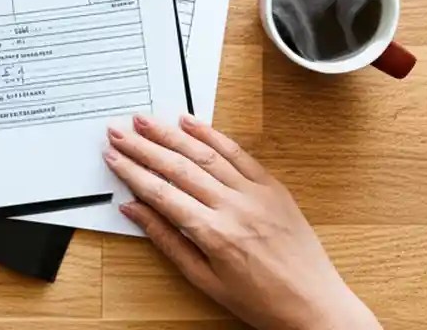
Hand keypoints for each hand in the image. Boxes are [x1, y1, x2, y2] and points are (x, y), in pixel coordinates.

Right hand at [106, 114, 379, 329]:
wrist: (314, 305)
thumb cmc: (261, 301)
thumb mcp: (205, 280)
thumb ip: (167, 241)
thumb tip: (134, 211)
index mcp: (215, 235)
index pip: (162, 194)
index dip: (133, 173)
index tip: (113, 157)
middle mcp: (235, 208)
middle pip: (178, 168)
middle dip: (143, 148)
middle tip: (118, 132)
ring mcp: (256, 193)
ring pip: (205, 154)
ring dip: (171, 134)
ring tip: (144, 121)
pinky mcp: (273, 187)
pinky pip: (239, 154)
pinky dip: (212, 135)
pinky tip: (190, 122)